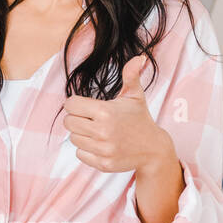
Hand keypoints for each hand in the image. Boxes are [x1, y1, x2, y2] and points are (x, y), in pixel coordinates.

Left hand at [62, 54, 174, 174]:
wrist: (153, 149)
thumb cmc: (139, 119)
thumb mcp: (135, 96)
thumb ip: (131, 75)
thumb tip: (140, 57)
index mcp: (106, 111)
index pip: (70, 105)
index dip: (75, 104)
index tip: (85, 106)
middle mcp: (103, 131)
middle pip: (68, 122)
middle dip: (76, 119)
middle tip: (90, 119)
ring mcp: (103, 149)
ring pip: (73, 138)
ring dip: (82, 134)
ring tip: (98, 132)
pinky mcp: (103, 164)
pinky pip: (79, 154)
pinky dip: (86, 150)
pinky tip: (100, 145)